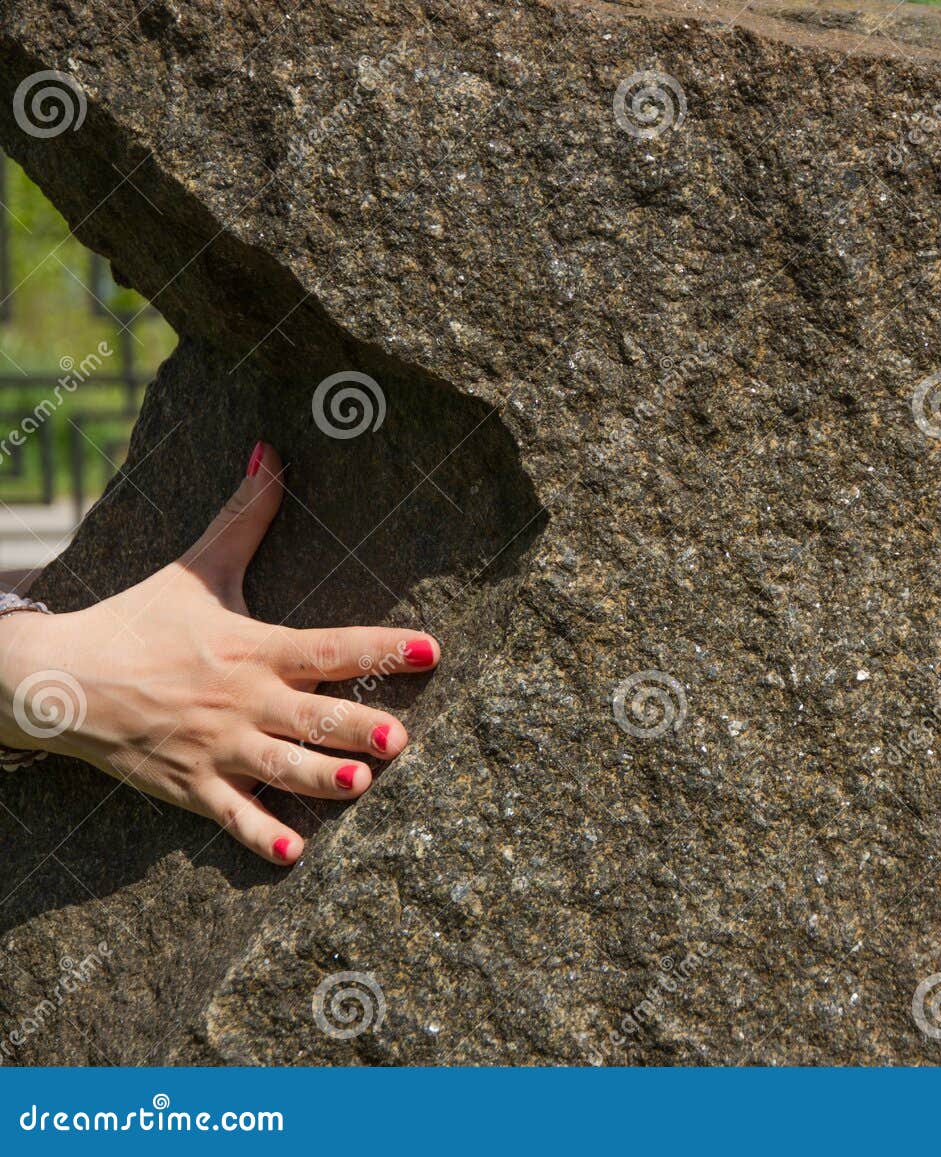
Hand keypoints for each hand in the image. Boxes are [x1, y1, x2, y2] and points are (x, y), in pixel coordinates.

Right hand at [0, 442, 439, 864]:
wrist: (60, 678)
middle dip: (356, 727)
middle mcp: (243, 700)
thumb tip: (273, 449)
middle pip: (313, 715)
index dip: (385, 646)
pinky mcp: (191, 787)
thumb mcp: (197, 567)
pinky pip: (231, 817)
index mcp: (255, 647)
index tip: (433, 646)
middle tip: (399, 737)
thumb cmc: (140, 621)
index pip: (333, 646)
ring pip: (282, 769)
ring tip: (362, 785)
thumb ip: (246, 514)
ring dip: (322, 779)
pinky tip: (293, 855)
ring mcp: (217, 747)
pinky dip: (259, 837)